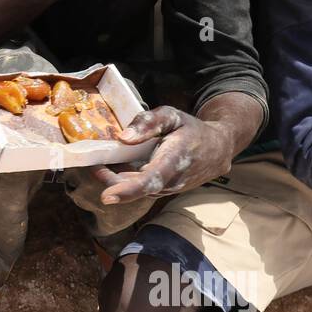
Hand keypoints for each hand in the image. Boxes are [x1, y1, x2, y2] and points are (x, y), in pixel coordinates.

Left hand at [91, 106, 235, 204]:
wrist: (218, 149)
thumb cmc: (192, 130)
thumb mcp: (172, 116)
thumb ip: (148, 122)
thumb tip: (122, 137)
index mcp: (174, 160)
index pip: (150, 180)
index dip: (128, 190)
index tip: (106, 196)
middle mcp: (172, 181)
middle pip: (136, 187)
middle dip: (111, 179)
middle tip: (93, 164)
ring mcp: (168, 189)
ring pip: (136, 189)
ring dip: (117, 179)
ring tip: (102, 162)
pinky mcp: (164, 191)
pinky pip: (141, 188)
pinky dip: (126, 179)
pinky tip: (118, 165)